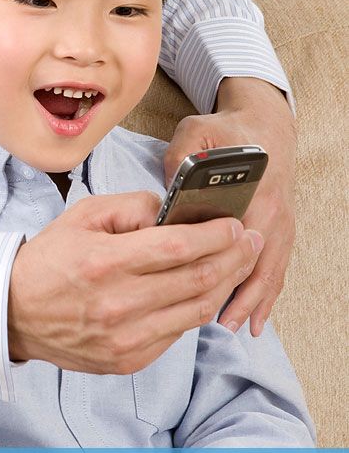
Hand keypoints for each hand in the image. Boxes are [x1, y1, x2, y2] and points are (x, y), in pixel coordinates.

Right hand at [7, 192, 261, 371]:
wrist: (13, 313)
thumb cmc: (48, 260)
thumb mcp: (82, 216)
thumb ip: (130, 207)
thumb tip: (171, 210)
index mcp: (105, 261)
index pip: (178, 247)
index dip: (215, 235)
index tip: (233, 224)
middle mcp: (119, 303)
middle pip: (198, 279)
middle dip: (234, 257)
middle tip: (250, 241)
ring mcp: (126, 337)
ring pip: (196, 311)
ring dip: (224, 285)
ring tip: (237, 265)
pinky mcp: (128, 360)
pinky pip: (177, 334)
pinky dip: (195, 310)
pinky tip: (202, 292)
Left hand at [164, 77, 295, 334]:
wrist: (265, 126)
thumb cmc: (228, 131)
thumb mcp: (198, 131)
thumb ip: (182, 155)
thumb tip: (170, 188)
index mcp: (255, 190)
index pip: (237, 233)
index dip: (220, 260)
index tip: (201, 285)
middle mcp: (273, 212)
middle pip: (256, 261)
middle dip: (238, 292)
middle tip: (215, 320)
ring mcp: (282, 225)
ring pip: (268, 271)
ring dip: (251, 301)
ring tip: (230, 326)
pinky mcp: (282, 232)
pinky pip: (276, 270)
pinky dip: (265, 297)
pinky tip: (254, 321)